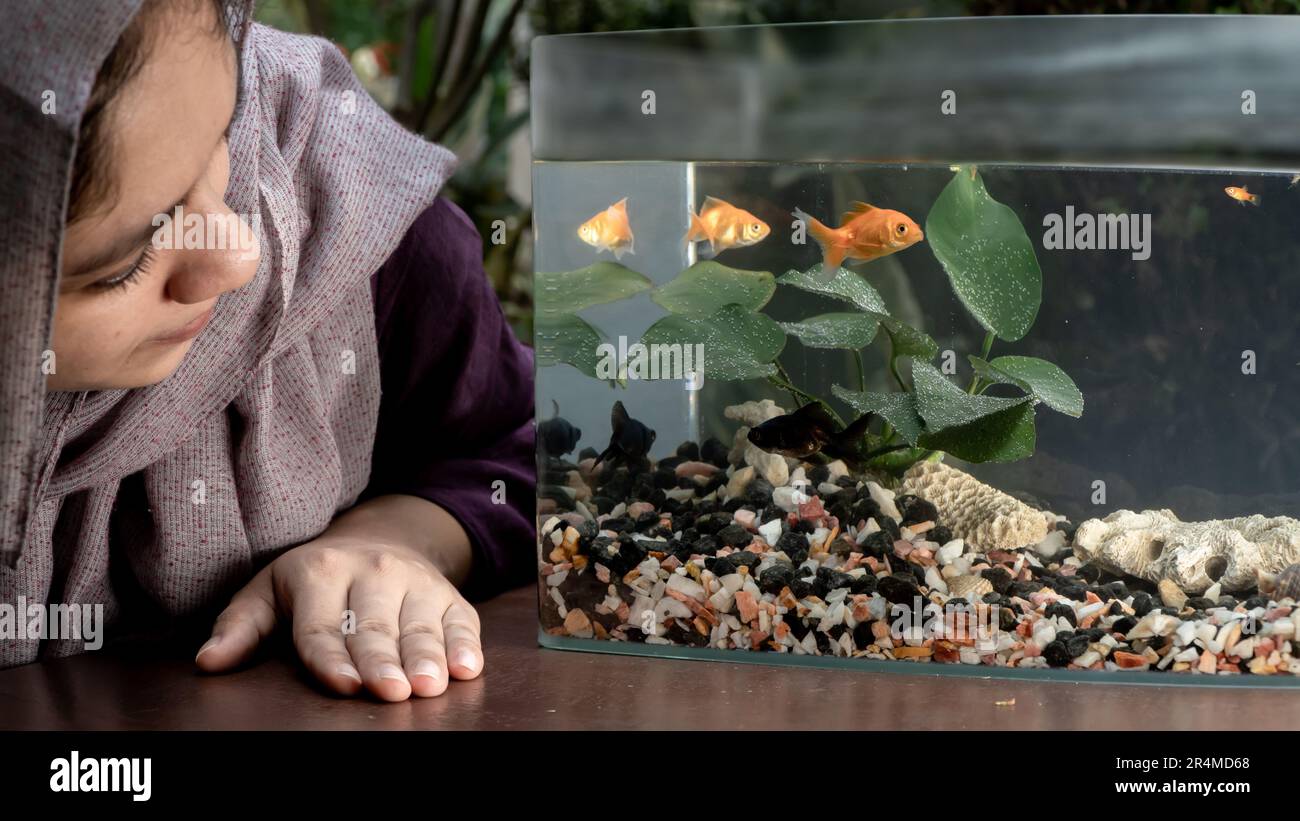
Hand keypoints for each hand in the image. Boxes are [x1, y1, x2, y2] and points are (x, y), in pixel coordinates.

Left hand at [194, 537, 483, 700]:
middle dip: (383, 660)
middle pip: (375, 627)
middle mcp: (373, 572)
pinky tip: (467, 667)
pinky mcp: (449, 594)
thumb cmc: (316, 579)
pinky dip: (465, 644)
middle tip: (391, 691)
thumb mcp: (270, 590)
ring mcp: (415, 581)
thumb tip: (207, 663)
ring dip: (427, 656)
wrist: (382, 537)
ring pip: (420, 625)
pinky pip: (461, 620)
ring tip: (430, 684)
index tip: (343, 685)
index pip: (322, 625)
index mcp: (321, 573)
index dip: (332, 657)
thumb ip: (242, 626)